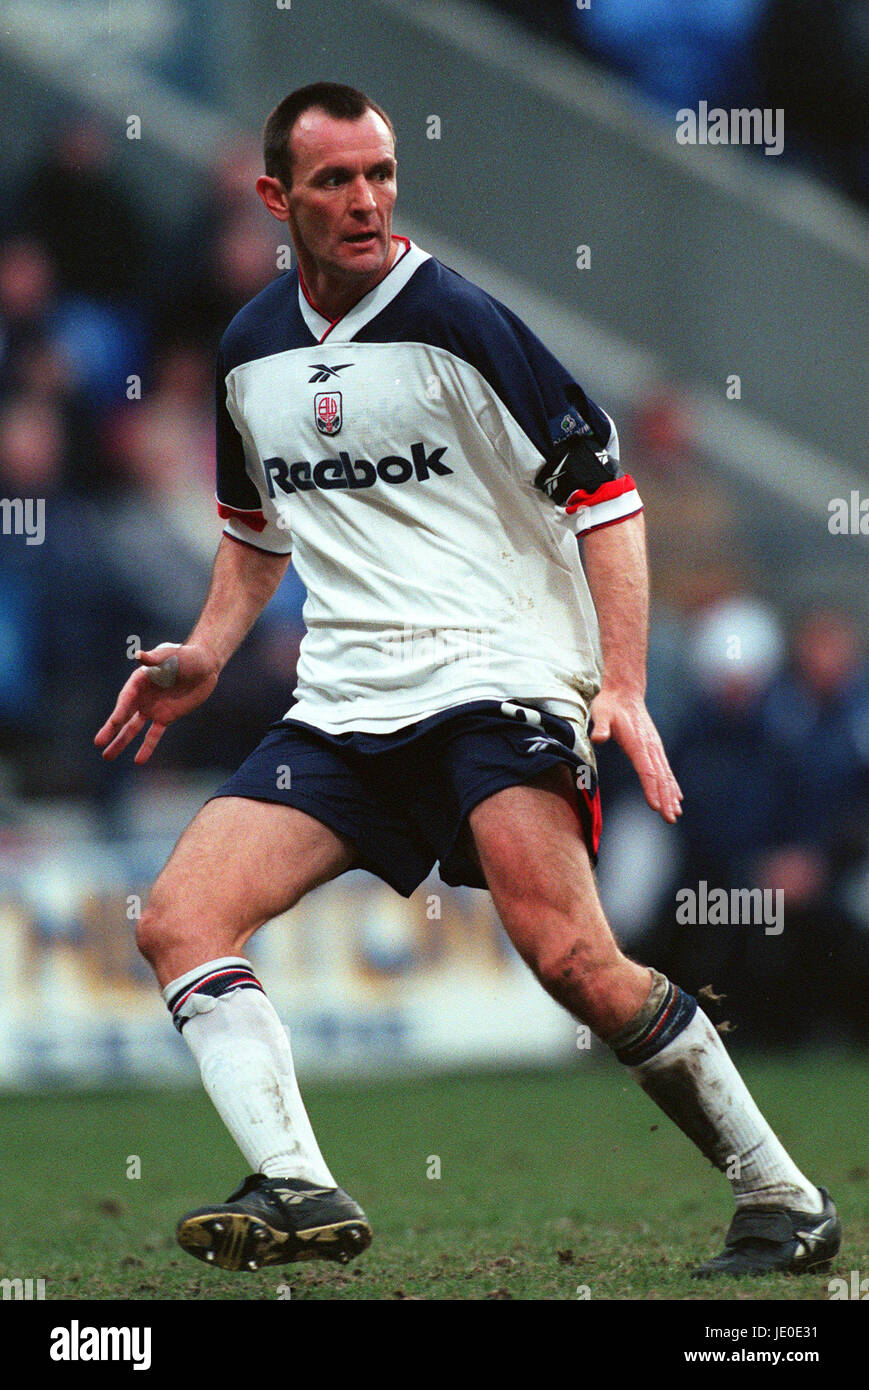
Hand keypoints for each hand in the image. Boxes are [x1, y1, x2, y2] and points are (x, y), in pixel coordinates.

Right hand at [94, 642, 219, 764]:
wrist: (204, 666)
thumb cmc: (186, 656)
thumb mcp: (170, 656)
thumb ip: (155, 659)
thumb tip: (139, 655)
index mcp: (139, 680)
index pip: (126, 699)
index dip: (120, 711)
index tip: (113, 724)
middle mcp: (142, 696)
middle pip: (123, 716)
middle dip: (111, 730)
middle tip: (98, 743)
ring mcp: (152, 708)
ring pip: (133, 728)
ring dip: (121, 742)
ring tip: (107, 756)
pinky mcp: (166, 717)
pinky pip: (153, 735)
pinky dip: (147, 747)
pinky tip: (138, 761)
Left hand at [589, 687, 682, 823]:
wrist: (624, 691)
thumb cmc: (609, 704)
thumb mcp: (601, 712)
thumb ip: (601, 726)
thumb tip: (598, 737)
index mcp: (638, 742)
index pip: (647, 770)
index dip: (651, 789)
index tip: (656, 806)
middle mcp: (650, 747)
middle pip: (660, 777)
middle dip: (666, 799)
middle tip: (670, 818)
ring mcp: (655, 748)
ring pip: (665, 775)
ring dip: (671, 795)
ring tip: (675, 814)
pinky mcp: (654, 748)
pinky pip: (665, 770)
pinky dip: (672, 785)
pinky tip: (677, 798)